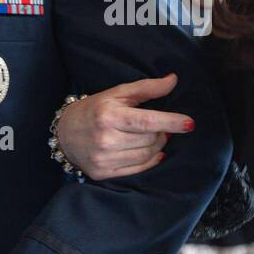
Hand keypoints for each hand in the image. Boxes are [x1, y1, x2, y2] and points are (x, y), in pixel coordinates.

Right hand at [57, 73, 193, 179]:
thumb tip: (173, 80)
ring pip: (146, 155)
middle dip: (162, 132)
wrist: (64, 133)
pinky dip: (150, 160)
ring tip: (155, 136)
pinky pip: (138, 169)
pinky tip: (152, 152)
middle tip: (160, 125)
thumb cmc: (94, 109)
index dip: (171, 122)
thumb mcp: (117, 93)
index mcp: (109, 115)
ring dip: (158, 145)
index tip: (189, 123)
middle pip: (150, 139)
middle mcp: (105, 139)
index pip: (147, 121)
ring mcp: (103, 158)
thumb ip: (146, 88)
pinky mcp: (102, 173)